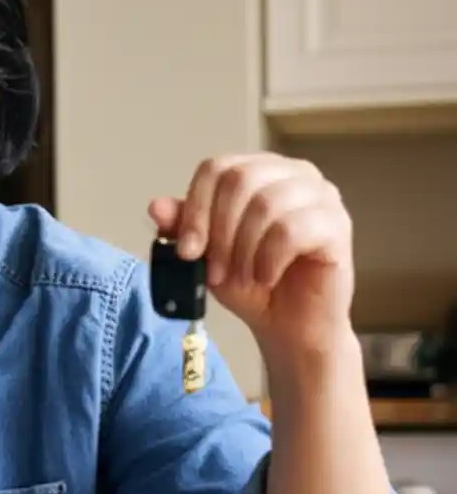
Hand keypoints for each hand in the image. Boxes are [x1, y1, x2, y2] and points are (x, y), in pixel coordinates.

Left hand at [148, 152, 354, 351]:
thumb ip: (182, 227)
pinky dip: (268, 259)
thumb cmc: (249, 283)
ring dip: (243, 249)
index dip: (195, 209)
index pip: (217, 168)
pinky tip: (266, 278)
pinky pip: (292, 230)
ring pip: (266, 204)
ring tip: (242, 276)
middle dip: (218, 231)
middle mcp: (294, 173)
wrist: (289, 325)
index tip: (187, 251)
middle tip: (216, 271)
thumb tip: (156, 205)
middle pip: (240, 179)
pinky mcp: (338, 225)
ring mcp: (322, 196)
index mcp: (260, 170)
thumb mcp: (205, 254)